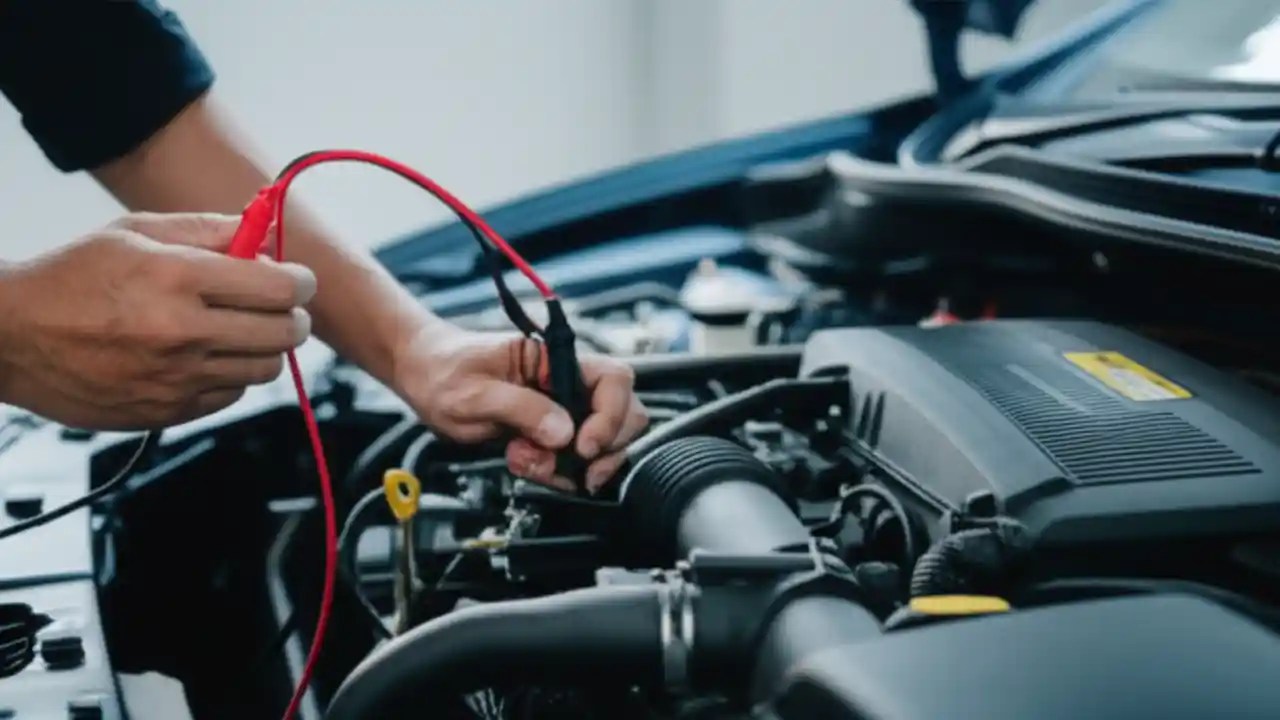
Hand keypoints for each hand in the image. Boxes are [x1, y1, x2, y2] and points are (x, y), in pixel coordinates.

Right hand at [0, 213, 315, 428]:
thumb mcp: (135, 233)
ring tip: (240, 329)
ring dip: (265, 347)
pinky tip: (206, 356)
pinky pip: (231, 396)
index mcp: (177, 279)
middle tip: (278, 305)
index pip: (280, 286)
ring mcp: (176, 378)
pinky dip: (231, 375)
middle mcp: (181, 332)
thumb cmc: (72, 278)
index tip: (296, 279)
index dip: (300, 281)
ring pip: (266, 369)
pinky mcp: (167, 412)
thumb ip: (209, 230)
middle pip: (285, 333)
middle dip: (292, 315)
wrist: (10, 337)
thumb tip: (264, 231)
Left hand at [396, 327, 648, 492]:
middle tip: (563, 465)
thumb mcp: (473, 393)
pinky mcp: (553, 434)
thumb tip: (564, 432)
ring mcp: (565, 410)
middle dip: (601, 449)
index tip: (582, 446)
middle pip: (625, 415)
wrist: (424, 376)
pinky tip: (525, 463)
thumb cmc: (444, 371)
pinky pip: (578, 461)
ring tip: (526, 460)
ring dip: (574, 466)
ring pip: (605, 445)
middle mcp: (569, 384)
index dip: (609, 416)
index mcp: (556, 361)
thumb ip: (520, 408)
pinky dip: (559, 473)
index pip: (615, 380)